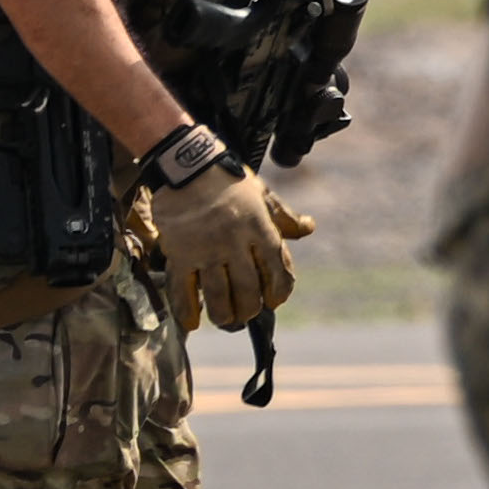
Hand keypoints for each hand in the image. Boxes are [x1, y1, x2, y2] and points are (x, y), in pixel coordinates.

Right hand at [147, 159, 297, 331]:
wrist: (187, 165)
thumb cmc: (228, 180)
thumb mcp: (263, 194)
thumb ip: (284, 217)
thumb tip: (309, 228)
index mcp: (259, 226)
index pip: (277, 268)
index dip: (279, 290)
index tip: (275, 301)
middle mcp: (234, 241)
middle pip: (248, 288)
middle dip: (251, 308)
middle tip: (248, 313)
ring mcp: (204, 249)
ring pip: (218, 295)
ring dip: (225, 315)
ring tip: (227, 319)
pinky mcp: (178, 253)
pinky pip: (182, 290)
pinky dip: (187, 311)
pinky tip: (194, 323)